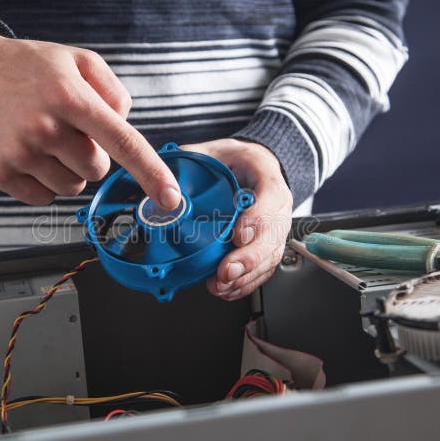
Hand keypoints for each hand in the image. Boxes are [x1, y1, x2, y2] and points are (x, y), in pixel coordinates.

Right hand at [0, 28, 180, 208]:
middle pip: (97, 169)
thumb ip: (113, 91)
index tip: (171, 197)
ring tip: (45, 139)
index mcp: (69, 97)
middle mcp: (44, 127)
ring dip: (67, 169)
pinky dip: (43, 182)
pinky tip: (28, 153)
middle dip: (91, 153)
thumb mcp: (78, 60)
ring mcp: (18, 154)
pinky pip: (43, 198)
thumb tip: (123, 126)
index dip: (151, 172)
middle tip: (67, 128)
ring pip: (73, 187)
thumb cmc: (29, 67)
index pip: (122, 141)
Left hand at [181, 139, 292, 299]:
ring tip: (221, 284)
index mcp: (268, 177)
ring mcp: (275, 229)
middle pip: (272, 236)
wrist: (252, 166)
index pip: (270, 198)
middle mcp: (277, 206)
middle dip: (249, 258)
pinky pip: (263, 270)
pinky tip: (228, 289)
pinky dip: (245, 283)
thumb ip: (192, 159)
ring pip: (269, 257)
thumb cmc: (237, 160)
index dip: (256, 219)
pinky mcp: (268, 247)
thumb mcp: (216, 151)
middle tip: (226, 270)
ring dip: (245, 276)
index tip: (238, 235)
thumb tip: (162, 179)